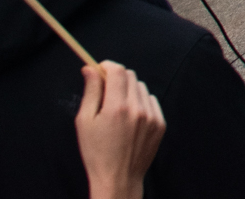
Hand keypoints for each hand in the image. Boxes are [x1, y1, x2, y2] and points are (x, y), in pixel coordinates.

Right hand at [75, 62, 166, 198]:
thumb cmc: (96, 152)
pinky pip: (151, 101)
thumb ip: (90, 92)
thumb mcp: (84, 122)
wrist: (118, 178)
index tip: (100, 70)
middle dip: (117, 78)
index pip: (118, 70)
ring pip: (141, 88)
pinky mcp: (160, 124)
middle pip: (130, 76)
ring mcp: (152, 116)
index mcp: (117, 107)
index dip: (108, 66)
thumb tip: (90, 68)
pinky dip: (141, 103)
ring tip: (118, 110)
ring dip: (129, 91)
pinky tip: (130, 119)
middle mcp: (137, 108)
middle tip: (106, 92)